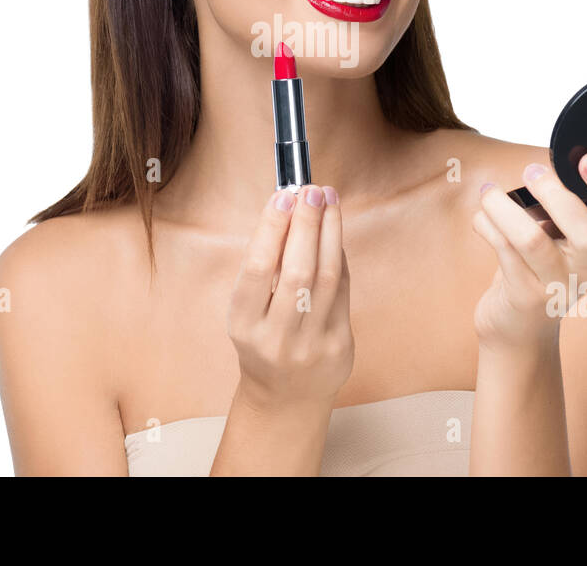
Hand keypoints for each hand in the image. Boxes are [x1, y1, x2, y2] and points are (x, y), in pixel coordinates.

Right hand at [226, 185, 353, 413]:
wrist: (286, 396)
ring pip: (326, 277)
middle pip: (297, 270)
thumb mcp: (248, 310)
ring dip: (329, 231)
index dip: (272, 228)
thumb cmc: (263, 339)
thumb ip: (264, 266)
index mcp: (244, 325)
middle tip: (312, 190)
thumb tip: (288, 205)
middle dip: (307, 223)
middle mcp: (277, 338)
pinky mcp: (340, 345)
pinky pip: (342, 290)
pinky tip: (333, 232)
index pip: (258, 269)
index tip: (283, 195)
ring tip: (328, 200)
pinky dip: (337, 255)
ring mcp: (311, 345)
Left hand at [471, 155, 586, 350]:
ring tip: (489, 191)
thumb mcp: (579, 235)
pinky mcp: (524, 297)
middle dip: (558, 197)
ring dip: (506, 210)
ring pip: (534, 242)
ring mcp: (557, 285)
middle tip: (531, 171)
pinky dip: (488, 226)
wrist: (519, 329)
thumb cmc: (548, 268)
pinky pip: (504, 253)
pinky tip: (482, 217)